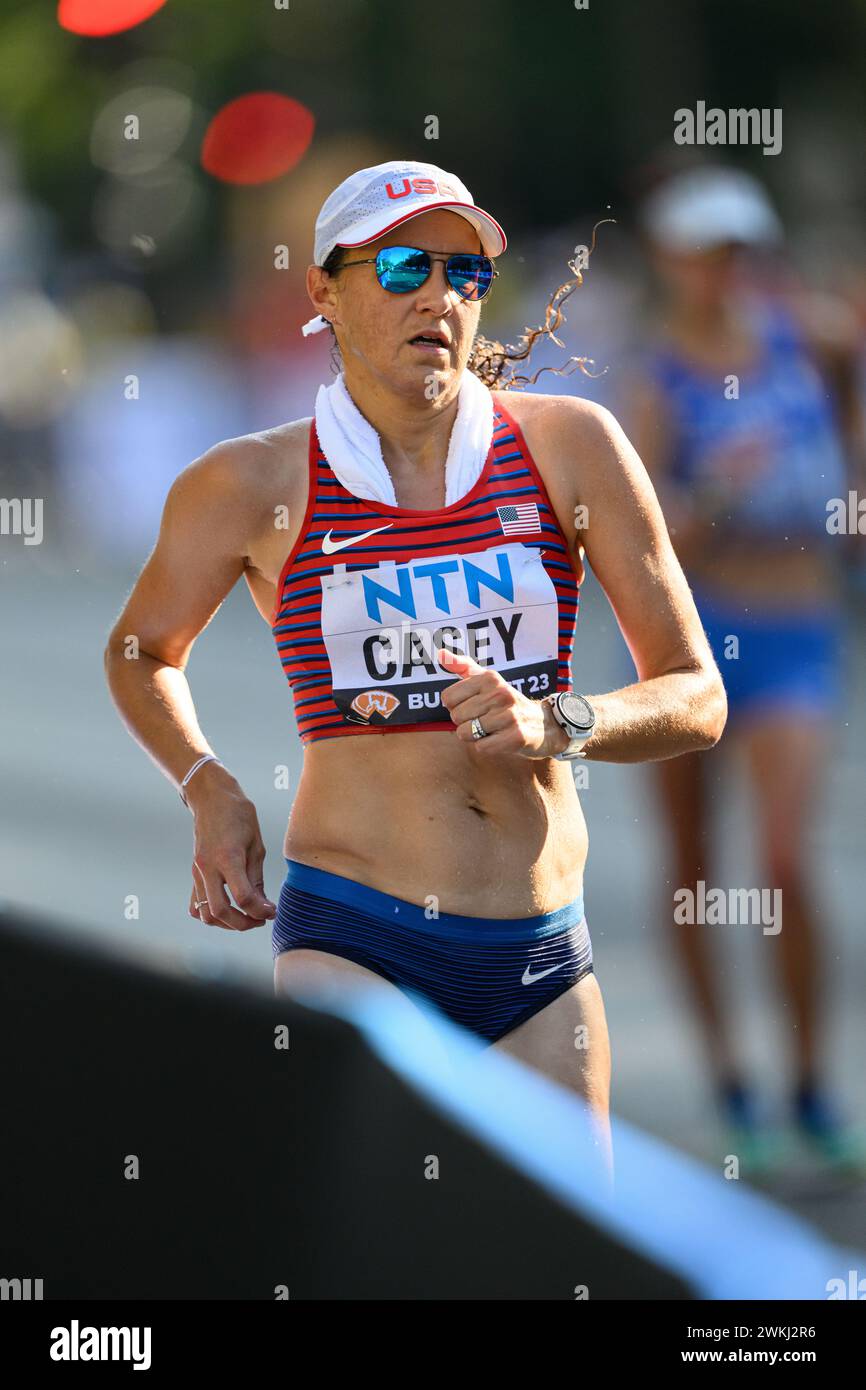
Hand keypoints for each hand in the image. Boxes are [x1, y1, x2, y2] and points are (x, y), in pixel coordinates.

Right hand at [186, 774, 276, 929]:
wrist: (212, 798)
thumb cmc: (239, 816)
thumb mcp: (256, 845)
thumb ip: (256, 878)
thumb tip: (263, 905)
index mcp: (228, 857)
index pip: (242, 897)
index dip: (259, 911)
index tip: (272, 912)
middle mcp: (208, 867)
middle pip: (219, 912)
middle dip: (242, 924)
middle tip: (260, 920)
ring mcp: (197, 871)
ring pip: (205, 913)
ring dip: (226, 923)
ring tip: (246, 916)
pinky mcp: (194, 872)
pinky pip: (196, 904)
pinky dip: (210, 914)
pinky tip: (228, 908)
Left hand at [438, 647, 567, 758]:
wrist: (544, 724)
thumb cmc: (507, 703)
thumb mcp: (488, 681)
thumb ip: (463, 667)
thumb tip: (440, 654)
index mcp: (490, 678)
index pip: (448, 697)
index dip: (456, 707)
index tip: (474, 706)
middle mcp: (500, 693)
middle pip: (456, 717)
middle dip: (466, 723)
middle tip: (486, 719)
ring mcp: (509, 715)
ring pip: (466, 733)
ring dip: (475, 736)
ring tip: (493, 729)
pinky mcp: (516, 736)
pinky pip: (481, 747)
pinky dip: (486, 747)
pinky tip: (500, 739)